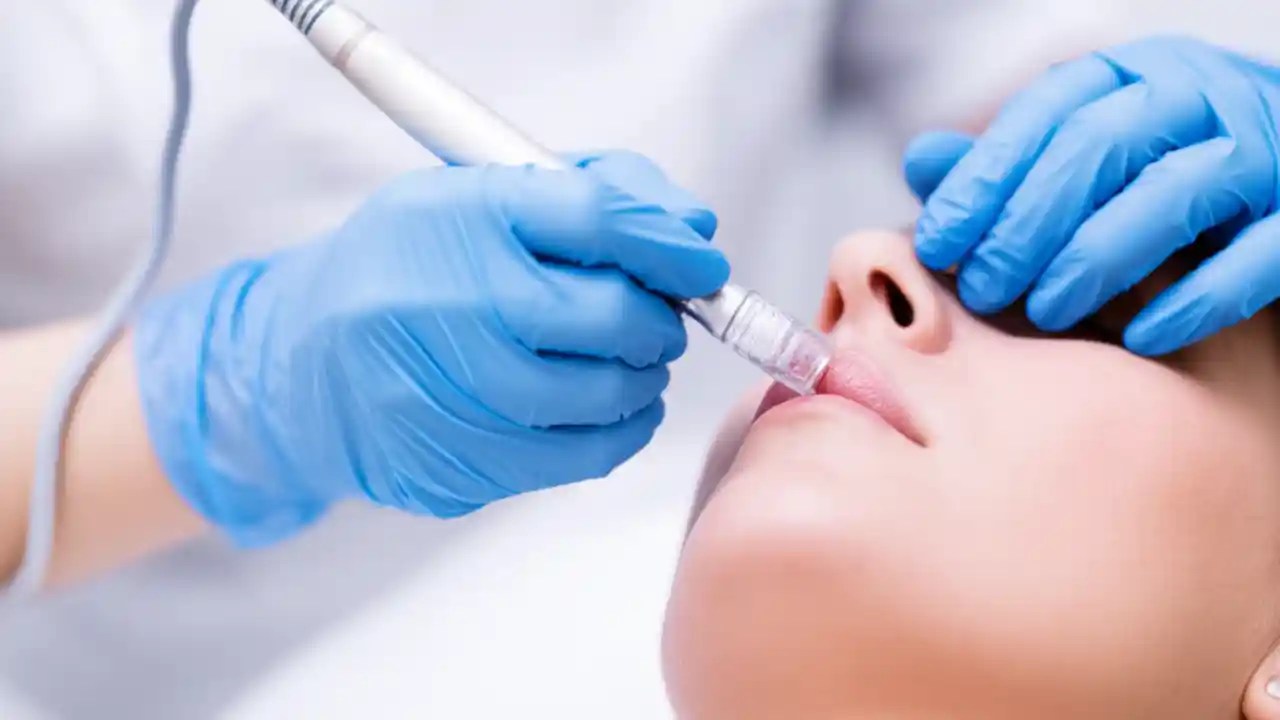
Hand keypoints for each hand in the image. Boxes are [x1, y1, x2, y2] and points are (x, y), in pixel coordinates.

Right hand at [134, 151, 727, 544]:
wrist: (301, 364)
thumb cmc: (402, 272)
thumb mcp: (476, 198)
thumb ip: (590, 194)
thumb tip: (691, 227)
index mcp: (457, 218)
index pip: (596, 218)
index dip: (669, 243)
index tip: (700, 258)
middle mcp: (449, 304)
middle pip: (610, 314)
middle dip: (658, 316)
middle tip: (655, 312)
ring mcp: (450, 392)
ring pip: (605, 392)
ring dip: (641, 373)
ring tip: (625, 354)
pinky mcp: (458, 461)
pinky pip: (583, 454)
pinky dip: (621, 426)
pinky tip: (610, 403)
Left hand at [907, 37, 1279, 354]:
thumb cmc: (1160, 173)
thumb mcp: (1084, 157)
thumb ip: (1010, 161)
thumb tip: (923, 161)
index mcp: (1130, 77)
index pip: (1044, 115)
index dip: (982, 179)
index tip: (934, 243)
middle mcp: (1196, 95)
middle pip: (1098, 148)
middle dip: (1027, 223)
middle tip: (983, 288)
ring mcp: (1258, 148)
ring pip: (1173, 195)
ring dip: (1097, 259)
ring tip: (1045, 313)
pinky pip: (1254, 255)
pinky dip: (1195, 300)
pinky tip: (1141, 339)